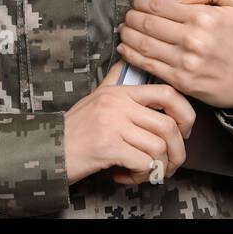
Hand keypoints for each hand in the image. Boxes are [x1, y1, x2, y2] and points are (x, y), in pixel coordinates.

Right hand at [62, 59, 195, 186]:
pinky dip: (141, 175)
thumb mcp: (94, 97)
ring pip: (158, 147)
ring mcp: (112, 125)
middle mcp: (118, 105)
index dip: (185, 113)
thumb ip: (113, 80)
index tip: (185, 130)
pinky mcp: (108, 147)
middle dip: (177, 151)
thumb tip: (126, 59)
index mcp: (119, 92)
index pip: (167, 93)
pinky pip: (143, 163)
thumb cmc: (74, 129)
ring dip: (158, 166)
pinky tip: (127, 175)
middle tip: (170, 162)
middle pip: (168, 126)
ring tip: (144, 170)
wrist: (47, 149)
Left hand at [117, 0, 232, 113]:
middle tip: (128, 14)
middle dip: (131, 17)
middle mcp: (192, 40)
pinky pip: (149, 66)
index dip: (141, 1)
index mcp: (204, 17)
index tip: (138, 1)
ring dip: (127, 34)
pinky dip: (131, 55)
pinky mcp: (182, 81)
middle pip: (147, 24)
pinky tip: (124, 48)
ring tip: (123, 28)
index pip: (159, 5)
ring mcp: (185, 62)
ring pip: (144, 44)